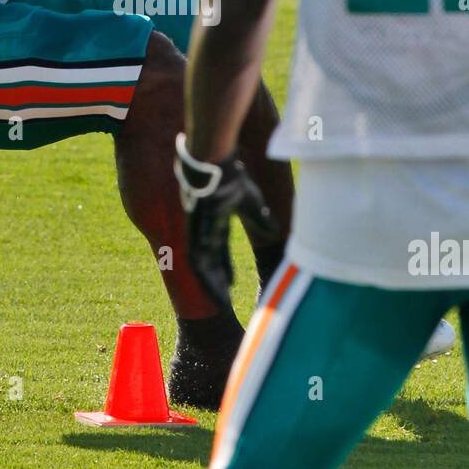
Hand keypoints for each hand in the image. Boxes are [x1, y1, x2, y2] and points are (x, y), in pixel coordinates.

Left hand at [173, 133, 280, 308]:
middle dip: (216, 282)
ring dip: (211, 285)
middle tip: (224, 303)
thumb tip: (274, 230)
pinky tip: (214, 289)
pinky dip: (205, 277)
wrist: (216, 165)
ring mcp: (197, 232)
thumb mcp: (251, 205)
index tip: (231, 285)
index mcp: (216, 224)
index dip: (224, 269)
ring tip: (221, 304)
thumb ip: (260, 219)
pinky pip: (197, 261)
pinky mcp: (194, 233)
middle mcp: (204, 231)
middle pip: (209, 263)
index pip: (219, 253)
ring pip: (201, 266)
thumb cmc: (232, 180)